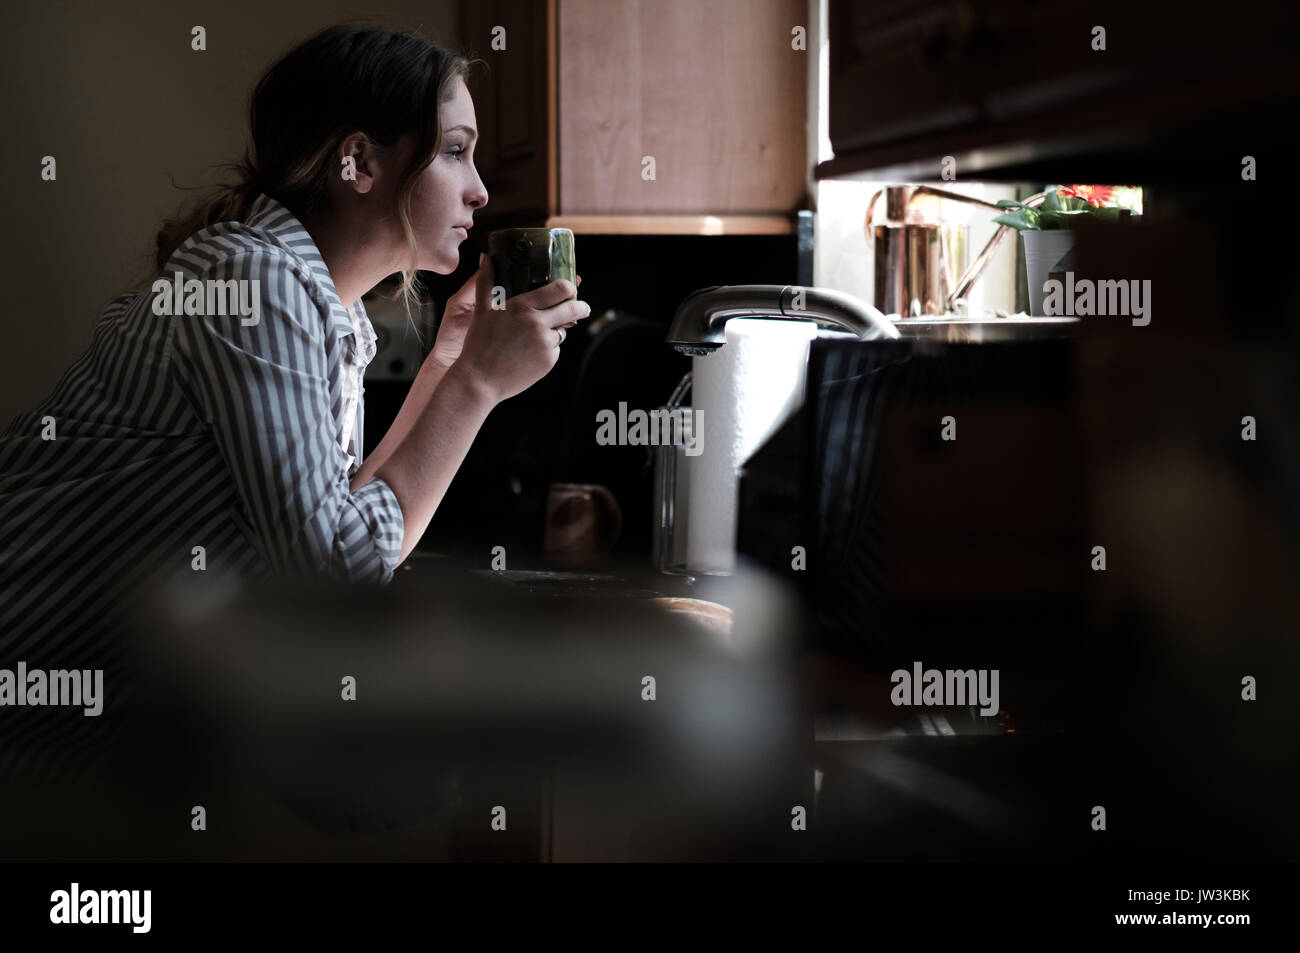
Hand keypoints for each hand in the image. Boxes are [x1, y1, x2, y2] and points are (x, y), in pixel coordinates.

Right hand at [451, 255, 590, 403]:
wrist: (479, 381)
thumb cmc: (478, 345)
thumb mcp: (481, 311)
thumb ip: (486, 282)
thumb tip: (486, 258)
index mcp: (523, 306)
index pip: (561, 289)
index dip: (570, 288)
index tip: (571, 290)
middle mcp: (537, 323)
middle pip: (573, 308)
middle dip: (581, 307)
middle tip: (581, 307)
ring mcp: (545, 343)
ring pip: (563, 331)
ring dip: (557, 330)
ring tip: (536, 335)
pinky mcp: (549, 361)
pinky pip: (555, 349)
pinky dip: (548, 348)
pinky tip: (530, 352)